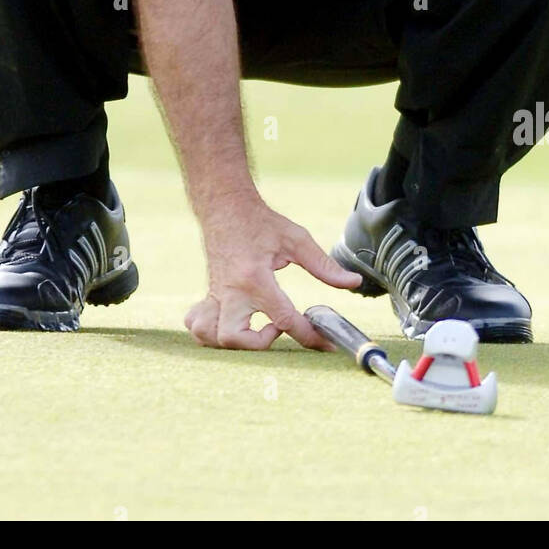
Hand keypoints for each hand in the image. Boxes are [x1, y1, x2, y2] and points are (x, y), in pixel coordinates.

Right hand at [184, 195, 362, 350]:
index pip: (283, 318)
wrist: (225, 206)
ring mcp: (215, 295)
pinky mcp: (209, 295)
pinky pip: (197, 325)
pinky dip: (210, 334)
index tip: (324, 341)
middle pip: (236, 338)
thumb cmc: (260, 222)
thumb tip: (352, 282)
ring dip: (234, 343)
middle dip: (261, 343)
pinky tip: (232, 325)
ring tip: (255, 327)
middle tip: (278, 326)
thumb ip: (324, 265)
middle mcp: (231, 291)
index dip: (308, 335)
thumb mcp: (296, 239)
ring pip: (210, 336)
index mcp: (255, 278)